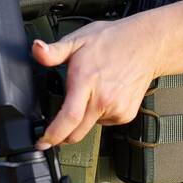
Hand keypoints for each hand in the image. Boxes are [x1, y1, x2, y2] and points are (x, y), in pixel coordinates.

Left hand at [31, 15, 163, 148]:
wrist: (146, 45)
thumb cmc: (113, 41)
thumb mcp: (78, 40)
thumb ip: (53, 51)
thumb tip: (37, 49)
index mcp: (86, 81)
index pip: (69, 117)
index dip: (53, 134)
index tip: (42, 142)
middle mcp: (103, 98)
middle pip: (77, 132)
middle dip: (62, 136)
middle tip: (55, 128)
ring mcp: (117, 108)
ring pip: (90, 127)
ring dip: (82, 120)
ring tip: (88, 96)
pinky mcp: (126, 114)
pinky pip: (105, 122)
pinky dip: (100, 115)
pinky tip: (104, 97)